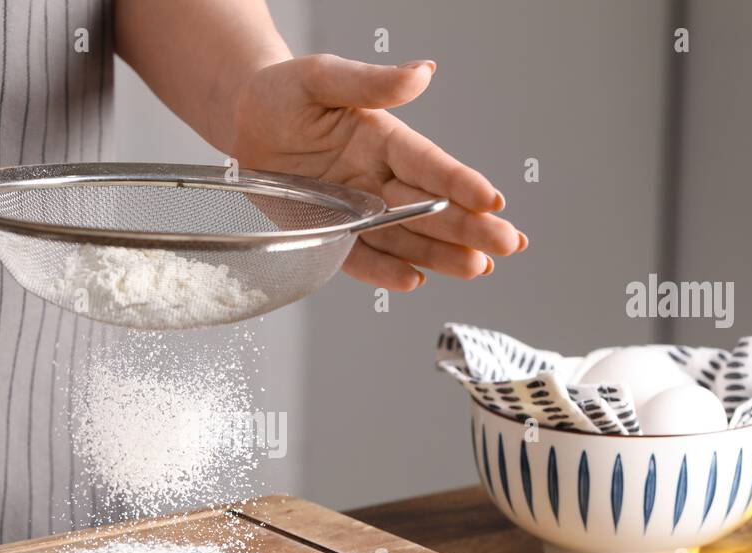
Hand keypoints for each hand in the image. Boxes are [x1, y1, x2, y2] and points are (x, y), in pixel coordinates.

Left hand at [230, 54, 524, 289]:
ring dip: (442, 255)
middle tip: (507, 244)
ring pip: (406, 237)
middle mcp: (379, 177)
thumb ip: (371, 82)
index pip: (429, 164)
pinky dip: (385, 272)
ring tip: (478, 268)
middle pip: (431, 207)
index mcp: (385, 138)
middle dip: (469, 227)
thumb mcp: (323, 77)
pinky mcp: (332, 232)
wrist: (244, 120)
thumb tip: (422, 72)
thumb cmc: (284, 93)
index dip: (461, 183)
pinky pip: (360, 257)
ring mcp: (358, 209)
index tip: (493, 200)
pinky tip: (414, 281)